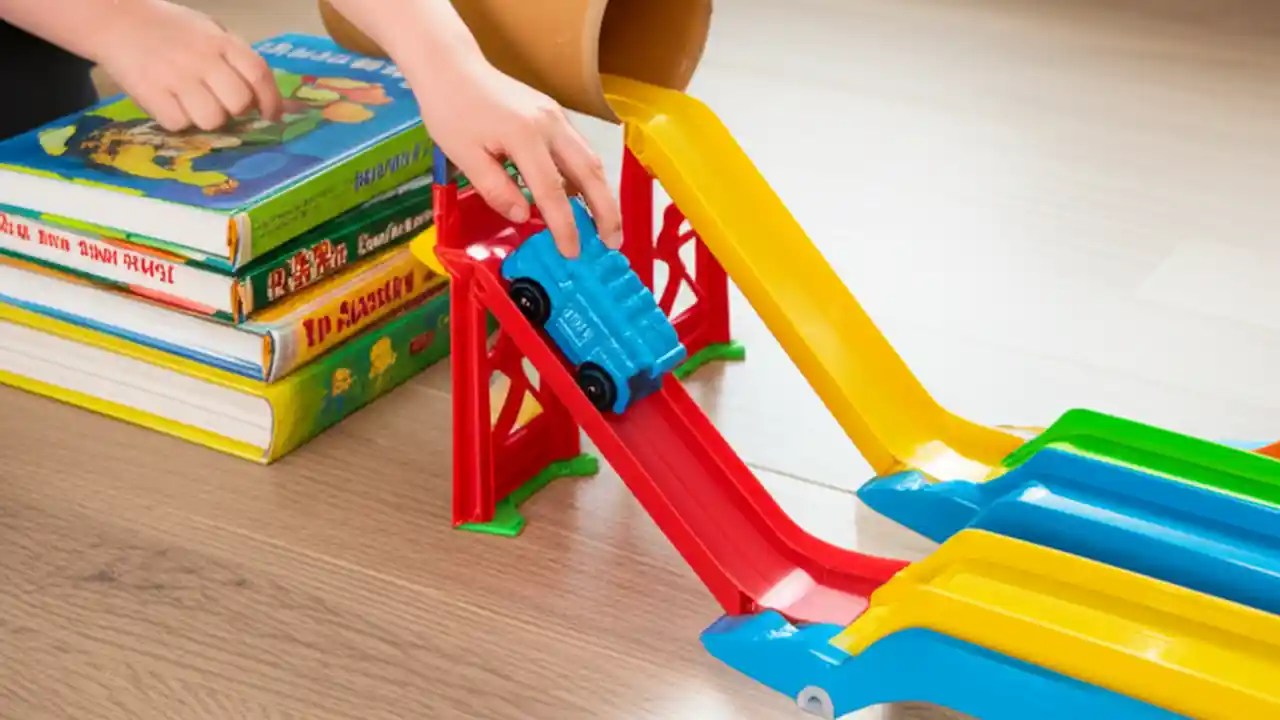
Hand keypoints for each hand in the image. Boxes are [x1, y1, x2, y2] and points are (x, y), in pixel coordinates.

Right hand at [90, 0, 282, 131]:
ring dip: (207, 119)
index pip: (259, 74)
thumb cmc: (170, 30)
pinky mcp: (150, 92)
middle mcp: (202, 58)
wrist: (115, 19)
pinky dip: (178, 121)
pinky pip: (179, 124)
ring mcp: (176, 76)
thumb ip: (236, 58)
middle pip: (239, 102)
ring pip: (212, 120)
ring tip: (192, 104)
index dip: (271, 100)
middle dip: (236, 110)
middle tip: (222, 104)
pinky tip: (170, 104)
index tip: (271, 115)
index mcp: (221, 41)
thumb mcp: (209, 31)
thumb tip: (269, 98)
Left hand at [413, 56, 621, 257]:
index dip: (564, 226)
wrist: (452, 67)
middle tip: (612, 243)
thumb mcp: (463, 155)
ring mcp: (556, 117)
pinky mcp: (554, 115)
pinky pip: (578, 150)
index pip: (552, 191)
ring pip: (590, 160)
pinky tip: (583, 198)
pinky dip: (587, 177)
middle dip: (605, 211)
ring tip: (605, 226)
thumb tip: (523, 216)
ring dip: (602, 195)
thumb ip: (495, 189)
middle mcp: (549, 124)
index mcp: (524, 136)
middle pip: (589, 172)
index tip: (571, 252)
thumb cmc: (451, 109)